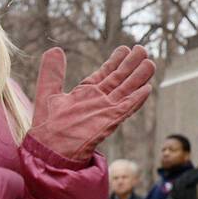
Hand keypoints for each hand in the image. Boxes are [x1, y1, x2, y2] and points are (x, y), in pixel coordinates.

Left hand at [27, 45, 155, 161]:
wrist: (50, 149)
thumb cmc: (47, 126)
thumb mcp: (48, 92)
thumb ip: (52, 72)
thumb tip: (55, 49)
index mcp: (86, 92)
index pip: (105, 73)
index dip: (115, 61)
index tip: (124, 48)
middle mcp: (99, 100)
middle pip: (119, 79)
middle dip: (131, 64)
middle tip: (142, 49)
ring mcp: (106, 110)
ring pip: (126, 90)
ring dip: (138, 78)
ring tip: (150, 63)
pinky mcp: (109, 121)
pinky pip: (126, 108)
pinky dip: (136, 99)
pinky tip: (147, 89)